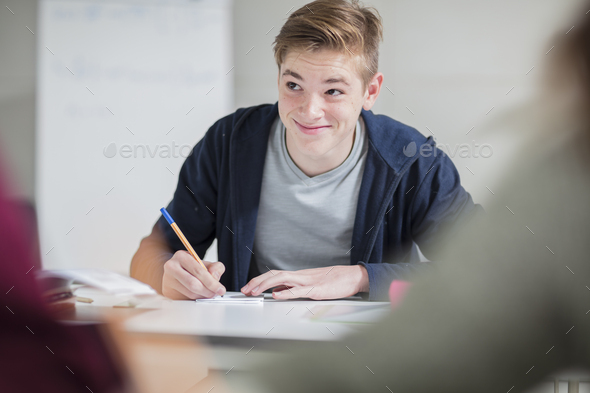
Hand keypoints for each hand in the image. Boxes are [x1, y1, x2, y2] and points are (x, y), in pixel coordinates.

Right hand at [162, 250, 225, 299]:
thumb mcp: (206, 263)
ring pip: (189, 293)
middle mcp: (171, 267)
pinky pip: (185, 299)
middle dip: (208, 291)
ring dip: (202, 296)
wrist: (176, 270)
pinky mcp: (167, 292)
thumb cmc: (191, 267)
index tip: (220, 289)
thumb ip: (216, 267)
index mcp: (181, 256)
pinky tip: (199, 295)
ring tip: (208, 293)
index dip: (211, 282)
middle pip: (192, 284)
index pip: (198, 271)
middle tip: (215, 293)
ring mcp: (167, 281)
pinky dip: (195, 299)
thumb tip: (215, 277)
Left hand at [241, 265, 368, 299]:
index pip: (275, 275)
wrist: (353, 277)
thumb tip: (279, 292)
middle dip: (257, 282)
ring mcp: (308, 281)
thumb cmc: (335, 282)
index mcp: (299, 276)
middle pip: (274, 275)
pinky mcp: (316, 289)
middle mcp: (301, 276)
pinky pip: (298, 290)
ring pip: (282, 279)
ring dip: (265, 285)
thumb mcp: (312, 285)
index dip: (260, 280)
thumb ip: (295, 288)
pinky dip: (286, 292)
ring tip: (253, 291)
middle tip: (244, 289)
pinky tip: (276, 295)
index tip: (248, 286)